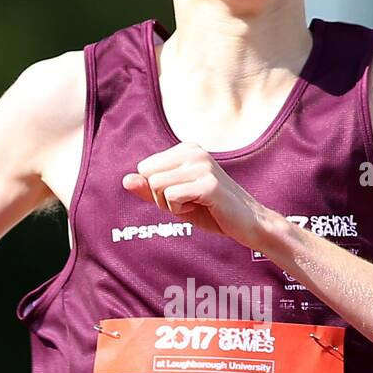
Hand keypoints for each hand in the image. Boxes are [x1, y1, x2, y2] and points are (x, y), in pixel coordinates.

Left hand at [122, 141, 270, 247]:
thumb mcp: (175, 198)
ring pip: (157, 187)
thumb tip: (125, 180)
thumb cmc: (211, 210)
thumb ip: (149, 189)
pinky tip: (203, 208)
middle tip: (189, 202)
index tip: (183, 195)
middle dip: (161, 197)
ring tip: (196, 204)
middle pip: (148, 176)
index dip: (157, 189)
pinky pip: (171, 197)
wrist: (247, 223)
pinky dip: (181, 210)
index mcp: (186, 149)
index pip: (145, 168)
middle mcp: (194, 151)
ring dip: (172, 205)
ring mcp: (202, 166)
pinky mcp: (208, 184)